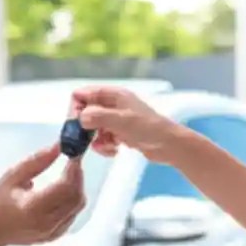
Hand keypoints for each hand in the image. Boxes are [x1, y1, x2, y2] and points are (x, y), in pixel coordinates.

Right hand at [0, 144, 85, 245]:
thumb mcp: (12, 176)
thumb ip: (37, 161)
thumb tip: (59, 146)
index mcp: (33, 207)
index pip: (65, 187)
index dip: (73, 169)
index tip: (74, 154)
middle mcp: (46, 222)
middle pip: (76, 197)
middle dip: (77, 177)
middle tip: (72, 162)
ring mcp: (52, 232)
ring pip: (77, 206)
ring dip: (77, 187)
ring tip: (67, 174)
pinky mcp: (55, 236)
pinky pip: (73, 215)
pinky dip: (72, 200)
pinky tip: (63, 191)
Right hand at [71, 85, 185, 162]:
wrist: (169, 145)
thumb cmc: (148, 129)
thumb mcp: (121, 121)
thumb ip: (99, 116)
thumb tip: (80, 118)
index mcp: (114, 95)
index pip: (83, 94)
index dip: (76, 109)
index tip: (77, 125)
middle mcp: (113, 105)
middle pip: (86, 112)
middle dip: (85, 128)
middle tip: (87, 140)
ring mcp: (117, 119)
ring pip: (93, 128)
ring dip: (96, 140)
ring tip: (107, 147)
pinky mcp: (120, 133)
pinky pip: (103, 139)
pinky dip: (105, 146)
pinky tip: (114, 151)